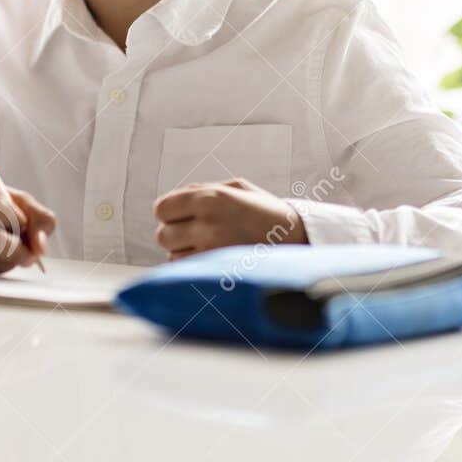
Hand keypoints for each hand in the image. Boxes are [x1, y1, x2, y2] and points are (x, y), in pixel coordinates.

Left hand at [152, 177, 307, 259]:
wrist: (300, 239)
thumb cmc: (266, 212)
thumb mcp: (238, 189)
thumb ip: (202, 190)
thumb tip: (173, 199)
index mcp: (211, 198)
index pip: (161, 209)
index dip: (169, 213)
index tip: (180, 216)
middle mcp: (208, 223)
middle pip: (163, 235)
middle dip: (175, 234)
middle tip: (196, 232)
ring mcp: (213, 250)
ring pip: (173, 256)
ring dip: (185, 252)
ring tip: (212, 246)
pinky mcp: (219, 272)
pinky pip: (189, 272)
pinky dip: (196, 267)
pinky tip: (215, 259)